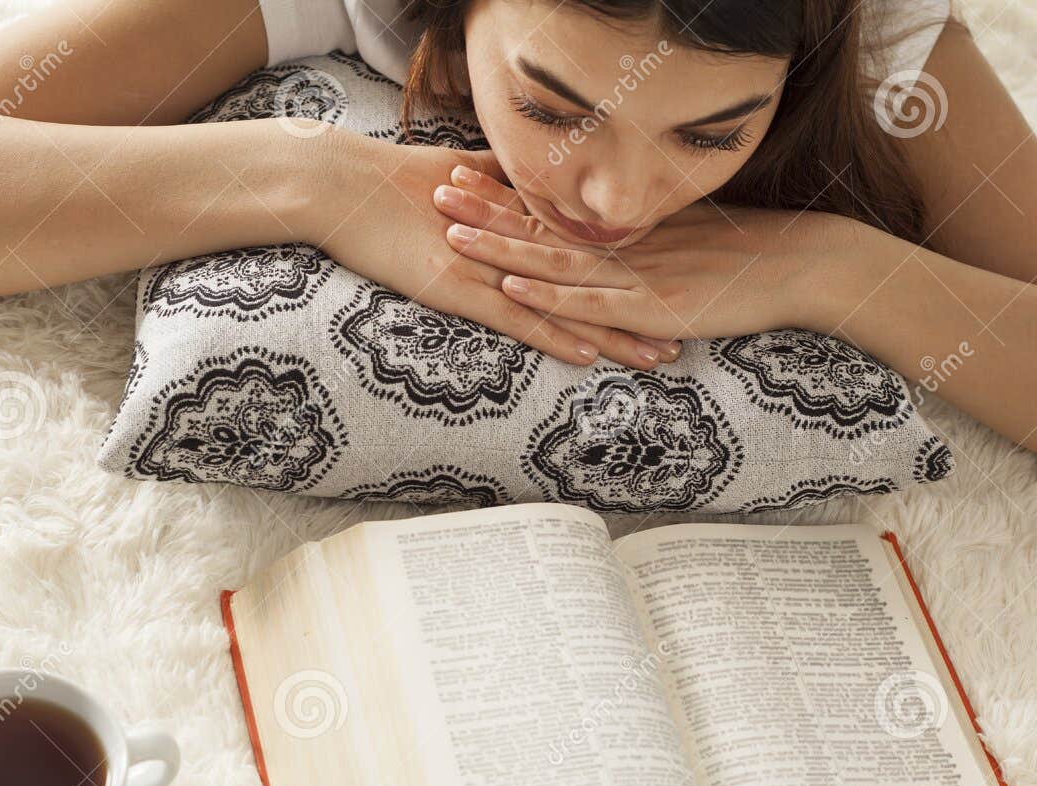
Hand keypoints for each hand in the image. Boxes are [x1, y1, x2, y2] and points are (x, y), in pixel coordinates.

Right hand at [302, 132, 679, 369]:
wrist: (344, 187)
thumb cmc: (389, 184)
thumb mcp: (455, 181)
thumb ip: (495, 187)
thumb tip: (519, 183)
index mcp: (517, 223)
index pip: (586, 248)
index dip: (633, 268)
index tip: (674, 280)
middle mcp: (516, 247)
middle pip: (594, 281)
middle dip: (644, 305)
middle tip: (692, 324)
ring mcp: (492, 270)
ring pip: (568, 305)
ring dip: (616, 331)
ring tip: (661, 352)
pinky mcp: (462, 289)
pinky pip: (519, 318)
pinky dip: (555, 335)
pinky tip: (591, 353)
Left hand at [434, 165, 849, 341]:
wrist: (800, 265)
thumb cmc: (749, 254)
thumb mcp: (688, 238)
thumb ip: (646, 245)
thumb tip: (616, 243)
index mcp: (629, 229)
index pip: (556, 208)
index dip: (508, 192)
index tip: (464, 172)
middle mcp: (624, 247)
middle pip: (543, 227)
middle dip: (487, 212)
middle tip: (436, 193)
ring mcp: (636, 276)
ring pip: (555, 263)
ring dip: (502, 252)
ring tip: (454, 238)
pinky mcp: (652, 308)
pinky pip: (591, 304)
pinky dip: (549, 299)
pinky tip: (513, 291)